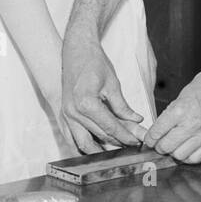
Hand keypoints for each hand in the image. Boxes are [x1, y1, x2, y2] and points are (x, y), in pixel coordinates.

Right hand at [61, 30, 144, 153]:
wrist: (76, 50)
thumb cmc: (94, 62)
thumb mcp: (112, 83)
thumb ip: (123, 106)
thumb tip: (136, 120)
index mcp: (86, 103)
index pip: (110, 126)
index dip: (126, 135)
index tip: (138, 140)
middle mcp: (73, 112)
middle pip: (99, 135)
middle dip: (118, 142)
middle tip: (132, 145)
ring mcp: (65, 115)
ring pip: (83, 142)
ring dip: (100, 149)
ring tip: (116, 151)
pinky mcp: (63, 114)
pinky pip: (71, 138)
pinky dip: (82, 147)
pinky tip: (95, 150)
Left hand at [144, 60, 200, 162]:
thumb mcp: (184, 94)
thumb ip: (172, 112)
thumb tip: (161, 127)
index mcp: (180, 110)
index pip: (157, 132)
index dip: (149, 138)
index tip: (149, 139)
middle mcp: (192, 124)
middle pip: (166, 147)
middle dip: (160, 146)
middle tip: (160, 142)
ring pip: (180, 155)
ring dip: (174, 152)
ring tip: (175, 145)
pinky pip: (197, 158)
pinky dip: (189, 156)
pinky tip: (187, 149)